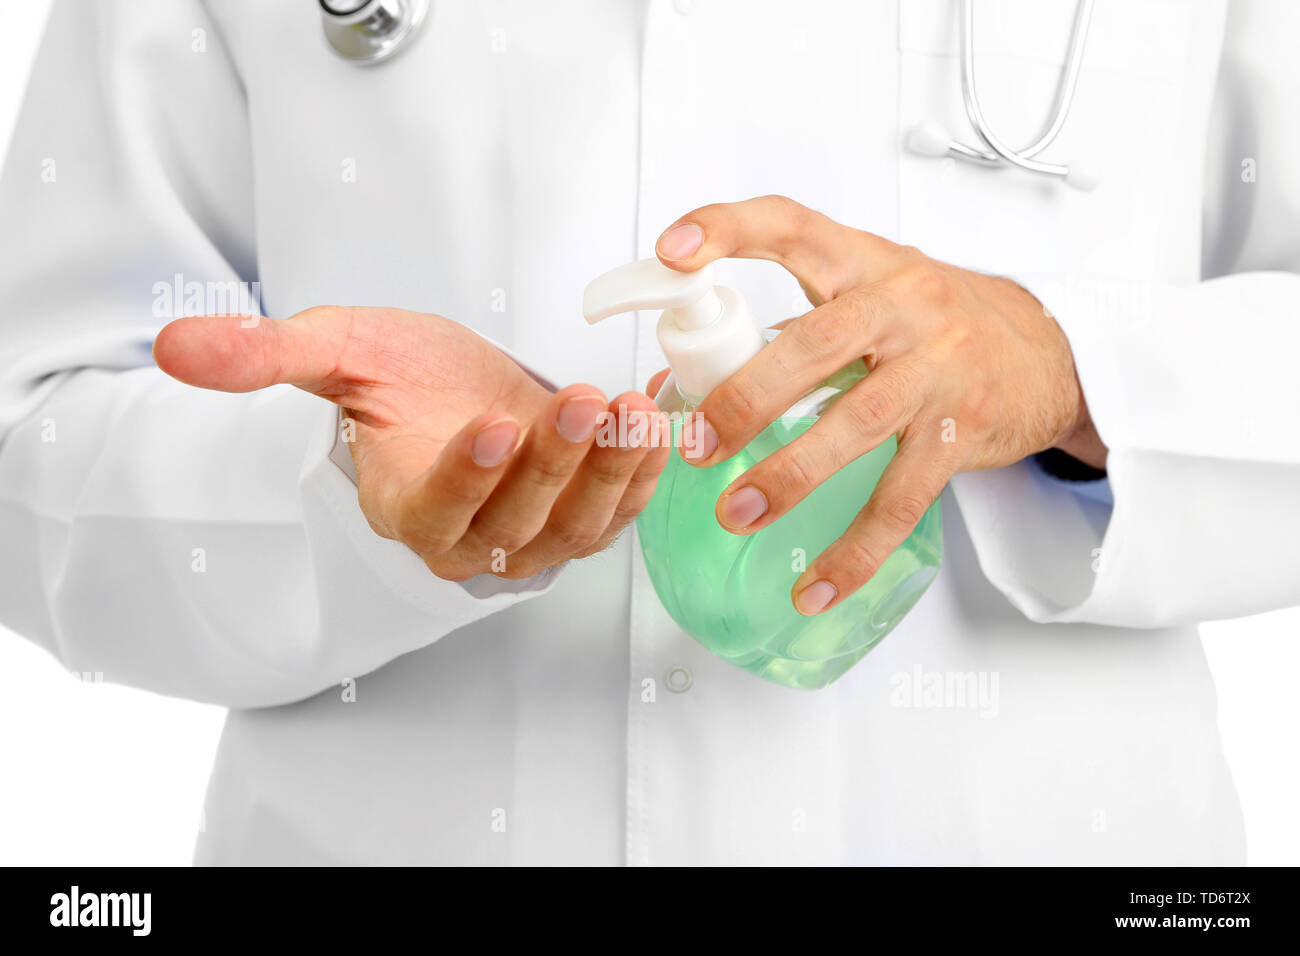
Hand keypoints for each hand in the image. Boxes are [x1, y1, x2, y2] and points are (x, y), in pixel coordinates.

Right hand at [155, 306, 667, 580]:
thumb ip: (266, 355)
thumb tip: (175, 346)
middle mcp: (469, 538)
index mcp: (405, 505)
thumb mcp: (337, 351)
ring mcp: (531, 537)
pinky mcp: (582, 520)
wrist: (458, 390)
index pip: (434, 510)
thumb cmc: (401, 376)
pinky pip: (619, 512)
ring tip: (637, 410)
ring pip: (576, 527)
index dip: (465, 477)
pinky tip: (666, 422)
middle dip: (555, 463)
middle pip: (516, 521)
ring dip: (612, 473)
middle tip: (587, 400)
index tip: (493, 424)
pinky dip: (646, 472)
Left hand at [652, 195, 1106, 614]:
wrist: (1046, 354)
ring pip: (857, 422)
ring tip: (736, 511)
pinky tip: (816, 585)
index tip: (673, 251)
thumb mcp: (874, 293)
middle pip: (817, 342)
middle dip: (747, 394)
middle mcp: (904, 306)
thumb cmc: (939, 323)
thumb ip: (798, 324)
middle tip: (695, 440)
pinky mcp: (960, 432)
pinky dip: (854, 550)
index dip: (732, 228)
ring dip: (790, 473)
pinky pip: (901, 500)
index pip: (793, 226)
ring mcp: (937, 369)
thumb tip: (701, 374)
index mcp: (865, 263)